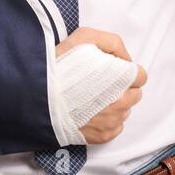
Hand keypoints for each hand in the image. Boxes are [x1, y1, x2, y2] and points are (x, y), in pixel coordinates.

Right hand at [56, 27, 146, 143]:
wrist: (34, 94)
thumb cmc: (58, 64)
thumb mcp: (84, 37)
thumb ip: (112, 42)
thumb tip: (126, 59)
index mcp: (120, 79)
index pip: (140, 77)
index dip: (127, 72)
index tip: (115, 72)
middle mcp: (119, 102)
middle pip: (134, 95)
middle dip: (122, 88)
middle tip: (100, 84)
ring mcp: (109, 122)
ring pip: (124, 112)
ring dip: (114, 105)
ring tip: (91, 98)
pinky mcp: (100, 137)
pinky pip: (115, 129)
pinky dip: (107, 121)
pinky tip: (90, 112)